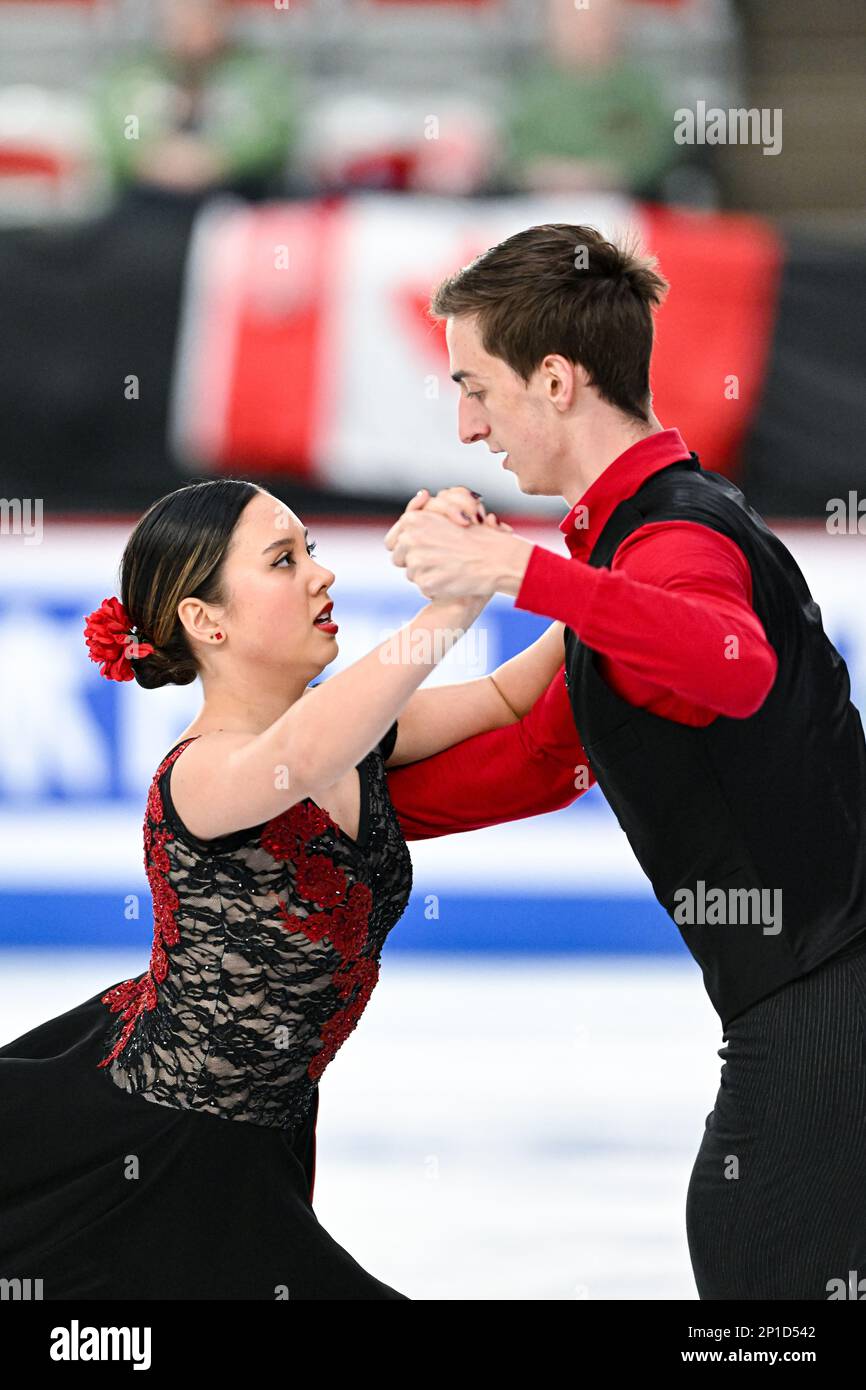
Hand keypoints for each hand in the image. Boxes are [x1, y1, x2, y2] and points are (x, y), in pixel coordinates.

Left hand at [385, 493, 529, 601]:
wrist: (496, 557)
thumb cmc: (476, 537)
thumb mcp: (446, 518)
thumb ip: (421, 525)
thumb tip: (404, 531)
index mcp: (412, 520)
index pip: (392, 542)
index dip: (403, 550)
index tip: (417, 553)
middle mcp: (410, 539)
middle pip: (399, 560)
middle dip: (415, 563)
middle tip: (440, 561)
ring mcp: (417, 561)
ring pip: (412, 576)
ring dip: (428, 574)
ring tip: (451, 567)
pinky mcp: (426, 582)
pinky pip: (424, 589)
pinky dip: (437, 588)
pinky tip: (454, 579)